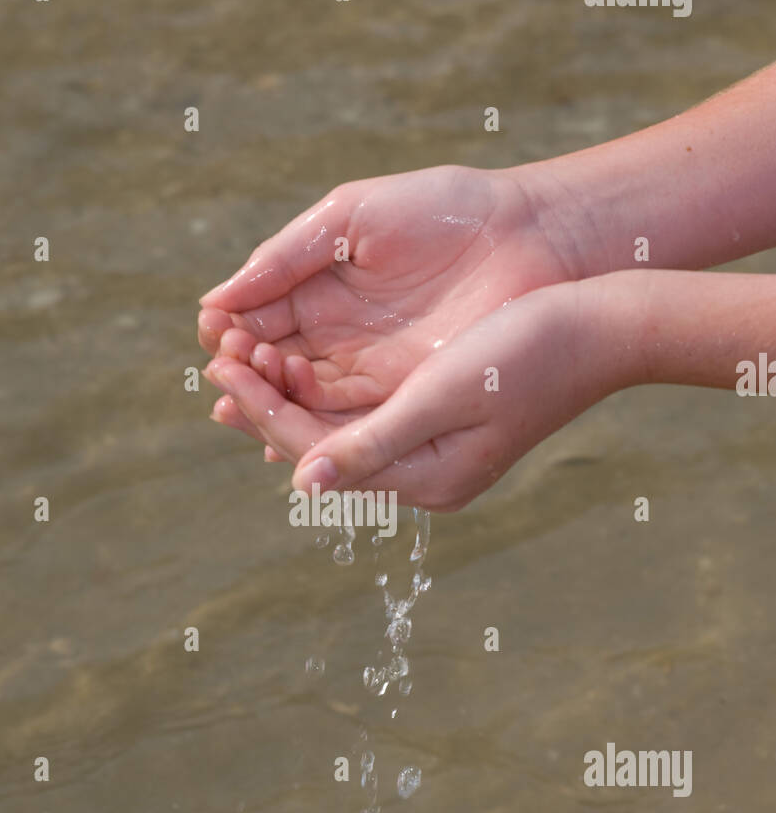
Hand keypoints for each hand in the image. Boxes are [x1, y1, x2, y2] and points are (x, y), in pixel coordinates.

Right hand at [198, 164, 581, 442]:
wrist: (531, 237)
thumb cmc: (444, 212)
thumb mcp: (351, 218)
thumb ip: (285, 257)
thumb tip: (217, 299)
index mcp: (320, 288)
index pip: (259, 321)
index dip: (232, 331)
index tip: (218, 333)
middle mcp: (339, 337)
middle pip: (273, 369)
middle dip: (243, 374)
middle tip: (225, 375)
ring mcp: (371, 372)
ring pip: (304, 403)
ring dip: (269, 406)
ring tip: (241, 401)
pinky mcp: (405, 401)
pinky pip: (349, 429)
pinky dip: (313, 436)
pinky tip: (281, 437)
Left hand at [204, 275, 646, 511]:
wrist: (600, 329)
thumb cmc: (527, 354)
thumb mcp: (442, 396)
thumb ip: (371, 443)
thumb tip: (302, 483)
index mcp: (423, 478)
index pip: (317, 454)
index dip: (262, 411)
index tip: (218, 368)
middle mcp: (423, 477)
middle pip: (321, 450)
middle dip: (265, 408)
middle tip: (212, 366)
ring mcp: (433, 454)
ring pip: (338, 432)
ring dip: (289, 400)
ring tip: (238, 366)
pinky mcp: (441, 426)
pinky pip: (363, 418)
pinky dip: (324, 394)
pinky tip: (294, 371)